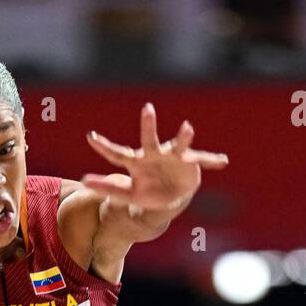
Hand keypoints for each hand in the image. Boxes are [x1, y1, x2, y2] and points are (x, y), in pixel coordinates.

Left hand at [82, 102, 226, 212]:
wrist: (170, 197)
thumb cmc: (146, 192)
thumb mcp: (127, 194)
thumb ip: (107, 187)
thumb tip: (82, 181)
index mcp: (137, 162)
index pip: (118, 154)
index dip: (104, 147)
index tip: (90, 137)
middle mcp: (154, 154)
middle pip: (149, 139)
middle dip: (148, 125)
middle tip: (147, 109)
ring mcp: (172, 157)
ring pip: (178, 145)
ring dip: (183, 137)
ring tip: (188, 128)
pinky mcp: (189, 163)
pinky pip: (202, 160)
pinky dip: (212, 161)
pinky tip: (223, 161)